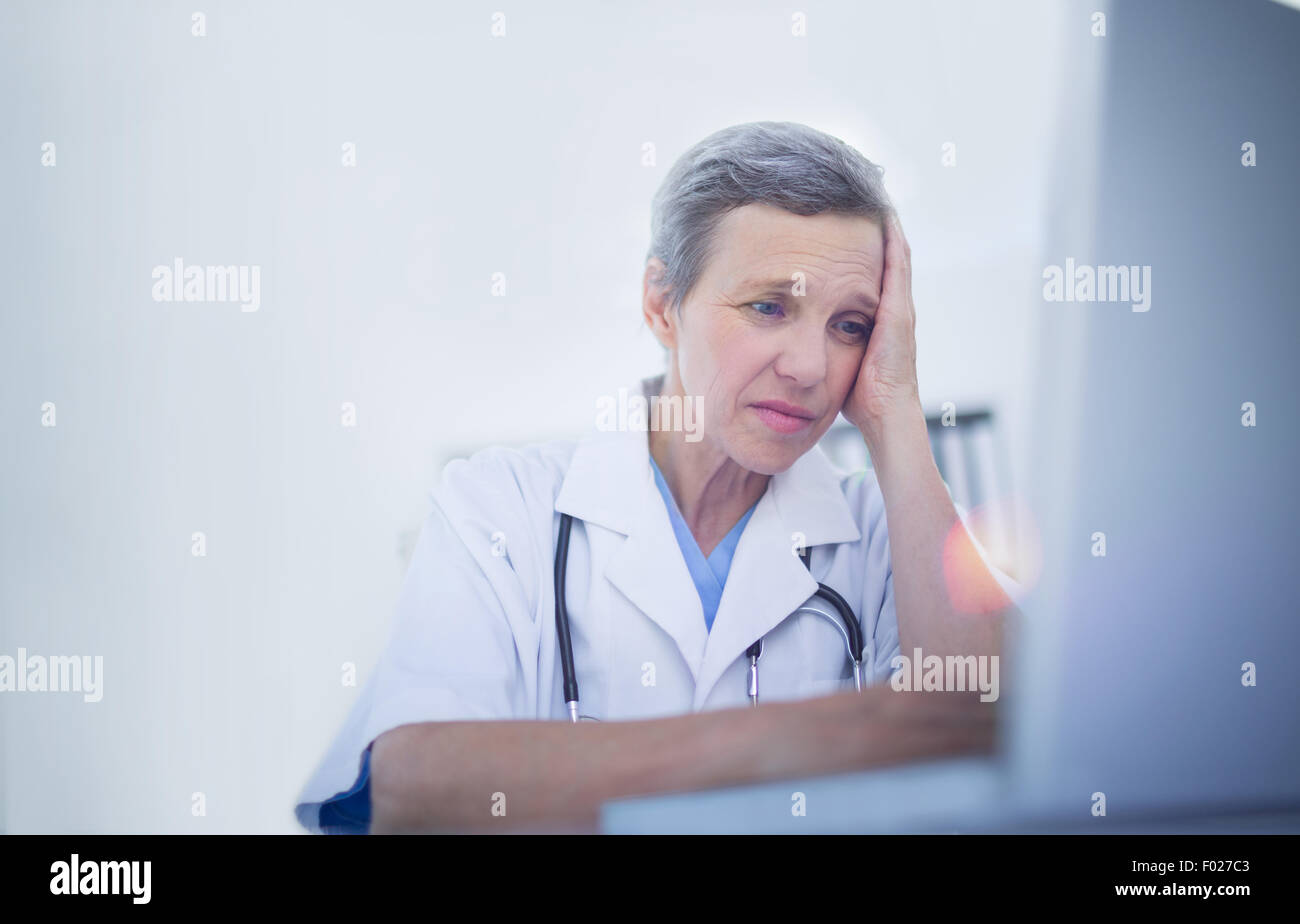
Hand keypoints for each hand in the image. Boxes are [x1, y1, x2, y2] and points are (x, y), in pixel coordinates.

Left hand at [841, 213, 921, 435]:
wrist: (886, 417)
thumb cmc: (861, 400)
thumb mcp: (838, 364)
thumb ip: (823, 345)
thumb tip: (791, 339)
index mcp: (876, 322)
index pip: (868, 277)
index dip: (857, 252)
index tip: (840, 228)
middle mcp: (892, 312)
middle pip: (883, 261)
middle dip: (872, 233)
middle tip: (859, 201)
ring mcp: (899, 311)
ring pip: (894, 259)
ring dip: (886, 229)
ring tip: (875, 199)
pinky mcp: (900, 314)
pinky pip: (899, 269)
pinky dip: (894, 243)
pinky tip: (886, 220)